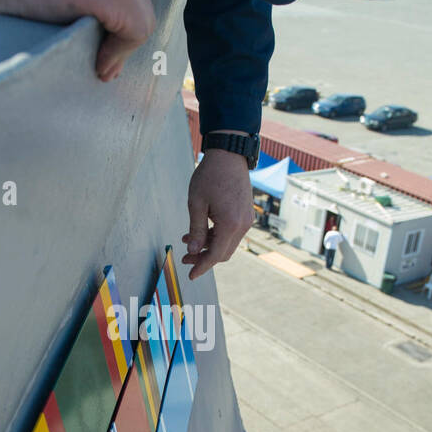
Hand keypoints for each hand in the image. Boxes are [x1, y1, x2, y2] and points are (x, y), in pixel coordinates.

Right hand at [0, 0, 155, 80]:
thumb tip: (99, 18)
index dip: (119, 23)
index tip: (104, 48)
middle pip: (140, 5)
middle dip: (122, 38)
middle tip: (104, 67)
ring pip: (140, 21)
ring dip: (119, 48)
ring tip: (98, 67)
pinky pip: (135, 33)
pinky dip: (118, 54)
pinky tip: (97, 64)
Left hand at [182, 145, 254, 279]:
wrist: (229, 155)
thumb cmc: (210, 176)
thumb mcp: (196, 204)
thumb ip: (196, 230)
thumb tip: (193, 251)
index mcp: (230, 224)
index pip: (216, 255)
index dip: (202, 267)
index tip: (190, 276)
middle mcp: (242, 225)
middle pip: (223, 252)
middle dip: (204, 258)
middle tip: (185, 258)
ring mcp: (246, 220)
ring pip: (227, 243)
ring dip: (209, 246)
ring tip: (188, 240)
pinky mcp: (245, 214)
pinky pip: (231, 233)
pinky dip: (216, 236)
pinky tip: (200, 230)